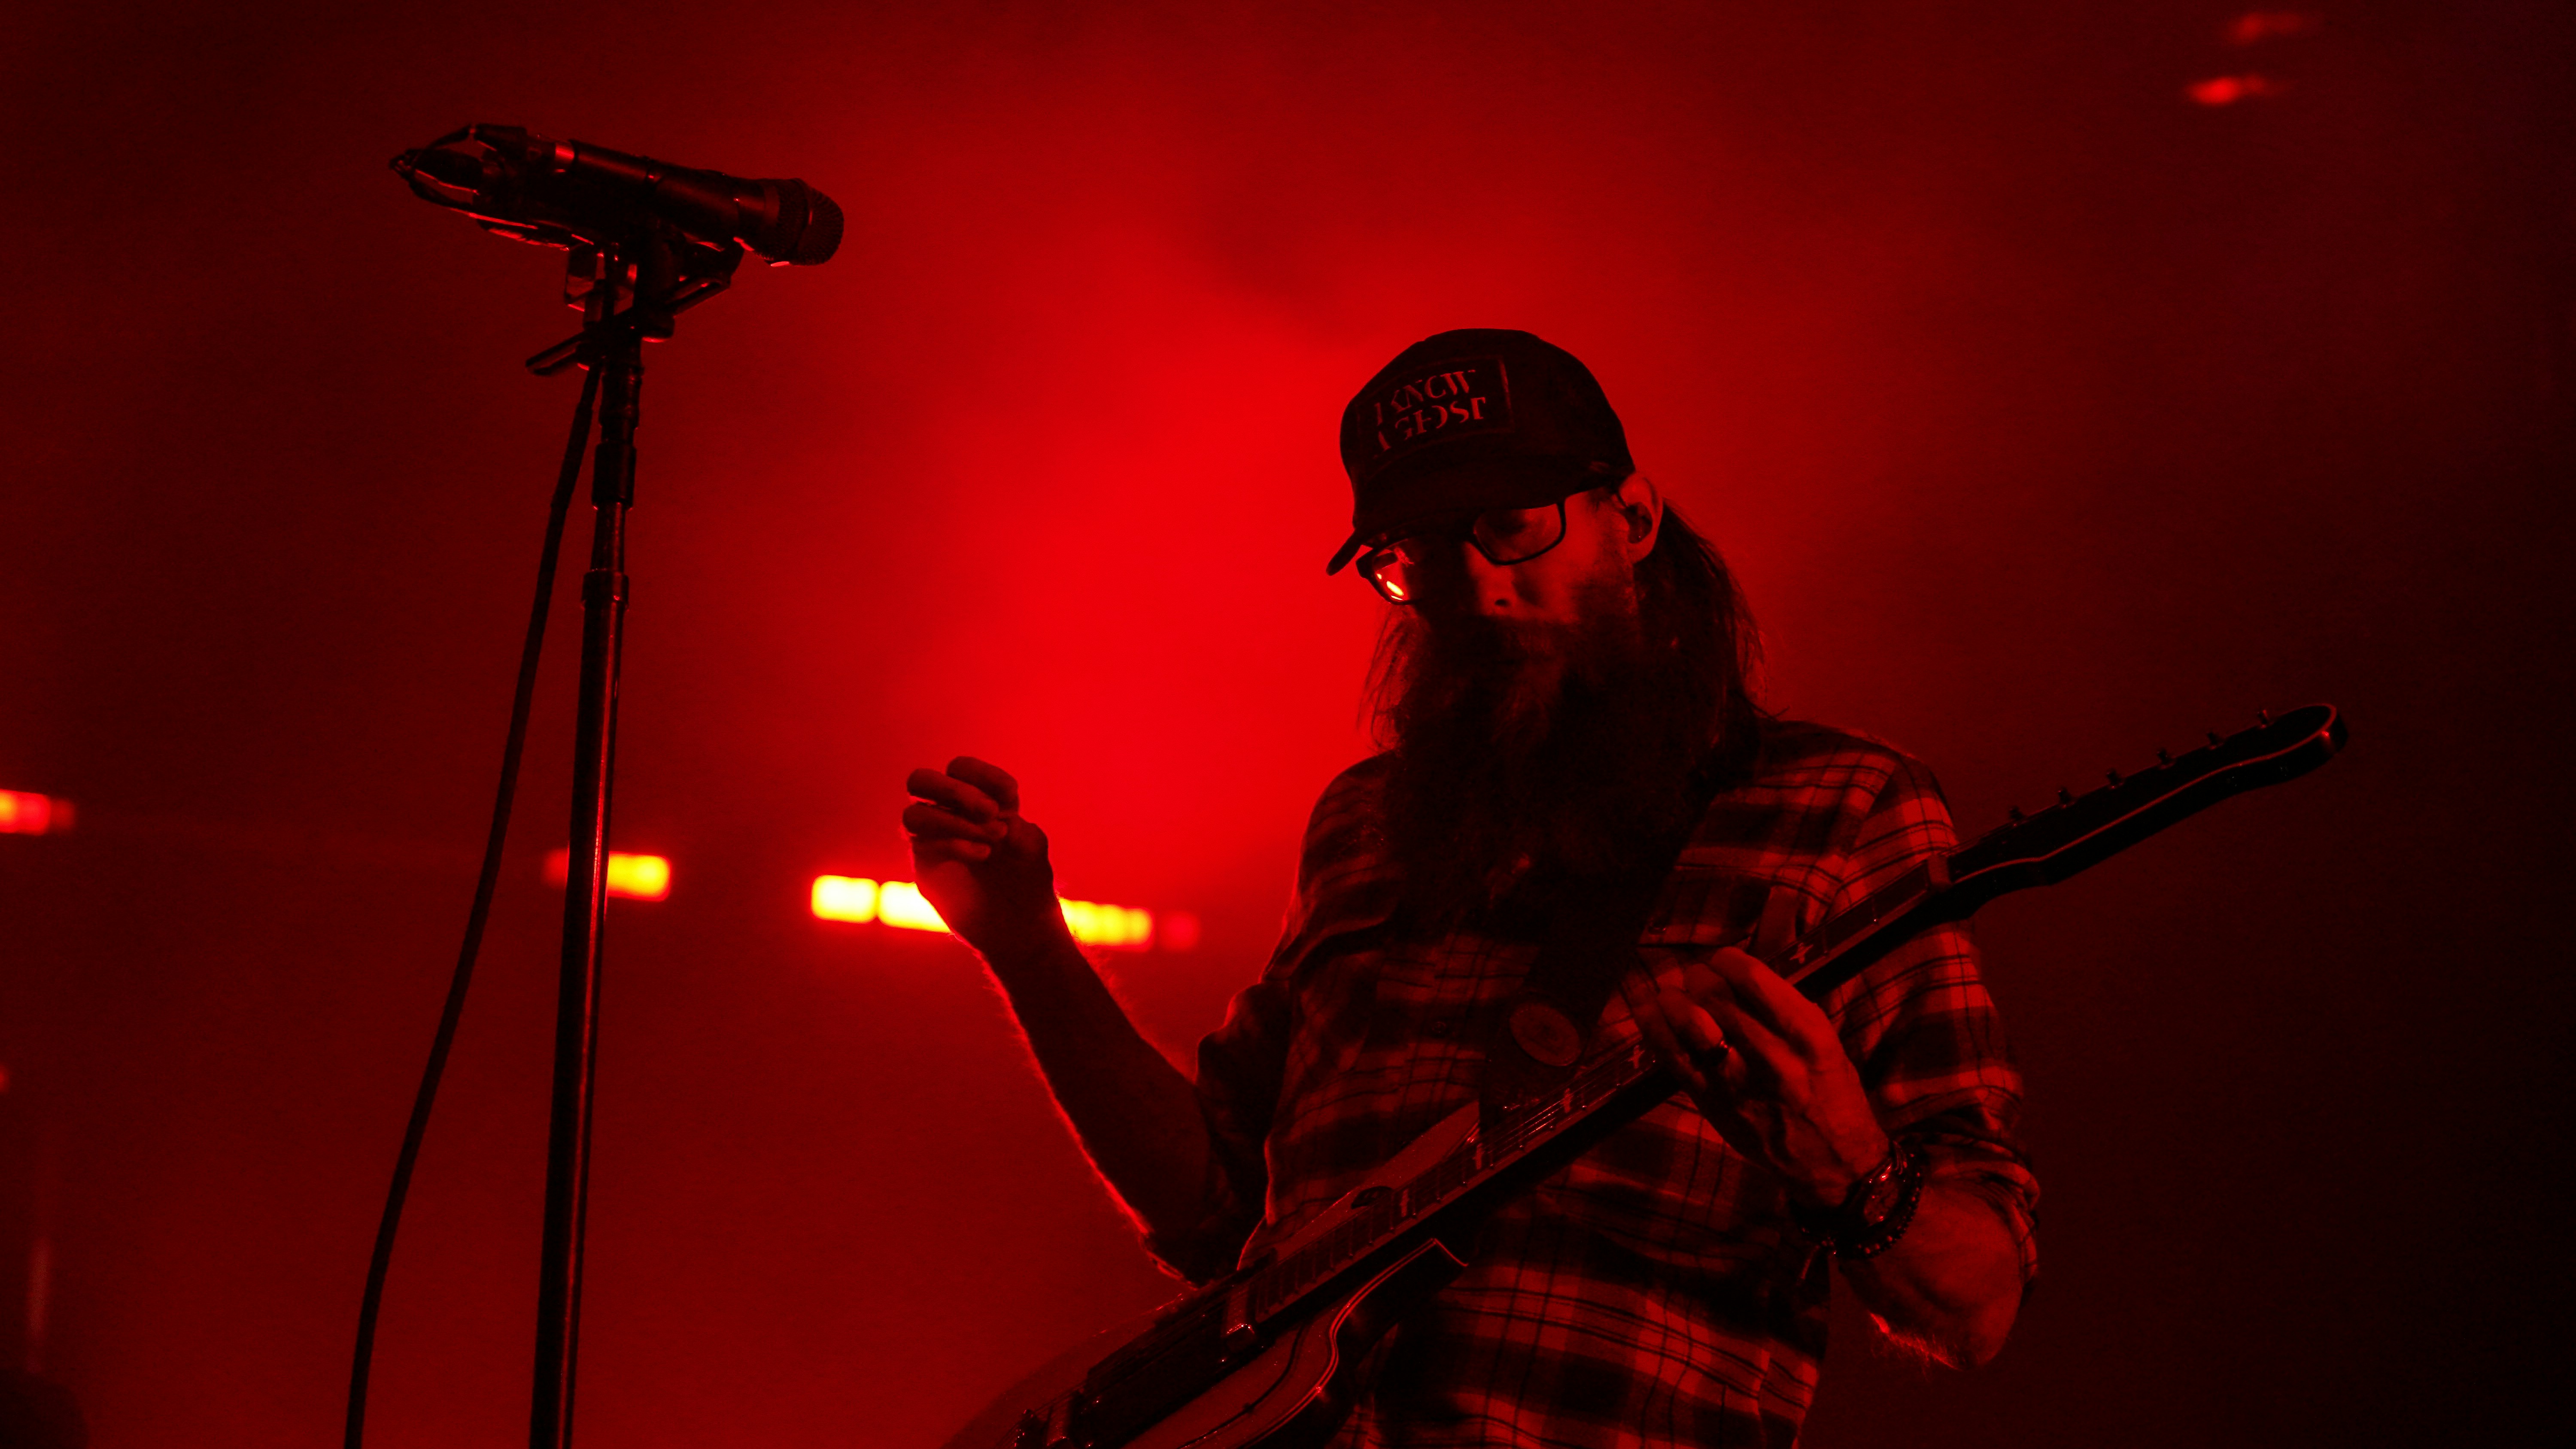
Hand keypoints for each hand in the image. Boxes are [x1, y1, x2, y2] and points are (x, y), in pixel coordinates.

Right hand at [902, 757, 1068, 967]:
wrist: (1023, 928)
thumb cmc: (1029, 881)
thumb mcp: (1028, 844)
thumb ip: (1008, 821)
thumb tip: (985, 818)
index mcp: (974, 802)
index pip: (960, 769)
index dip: (983, 774)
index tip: (1012, 795)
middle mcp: (946, 817)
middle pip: (920, 780)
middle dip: (954, 790)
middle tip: (989, 811)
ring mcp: (932, 842)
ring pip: (913, 814)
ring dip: (953, 821)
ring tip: (991, 839)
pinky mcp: (925, 870)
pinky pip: (921, 846)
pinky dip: (954, 844)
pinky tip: (984, 855)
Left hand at [1618, 944, 1891, 1205]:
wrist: (1831, 1164)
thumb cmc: (1831, 1096)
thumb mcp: (1824, 1042)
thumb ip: (1784, 1009)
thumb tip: (1737, 976)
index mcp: (1805, 1033)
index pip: (1752, 977)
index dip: (1726, 959)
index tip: (1721, 960)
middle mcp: (1770, 1054)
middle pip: (1714, 994)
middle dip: (1697, 977)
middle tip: (1696, 979)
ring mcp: (1737, 1080)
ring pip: (1688, 1021)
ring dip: (1672, 998)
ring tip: (1672, 994)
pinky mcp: (1712, 1102)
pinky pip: (1672, 1057)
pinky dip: (1655, 1028)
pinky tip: (1649, 1011)